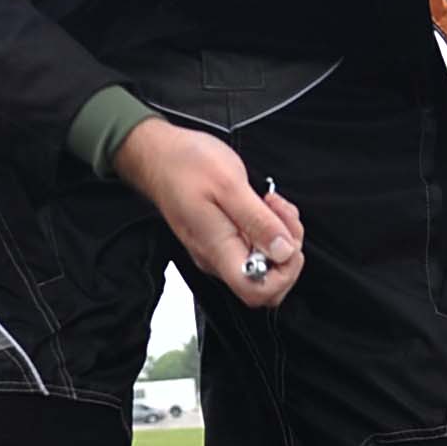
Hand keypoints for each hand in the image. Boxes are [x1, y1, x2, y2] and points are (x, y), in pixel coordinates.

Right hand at [114, 118, 304, 307]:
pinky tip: (265, 206)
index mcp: (218, 249)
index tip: (287, 242)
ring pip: (264, 264)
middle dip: (288, 252)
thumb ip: (258, 222)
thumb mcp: (229, 185)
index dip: (284, 273)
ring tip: (273, 204)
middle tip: (282, 217)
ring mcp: (219, 250)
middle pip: (266, 282)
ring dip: (281, 236)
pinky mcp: (222, 238)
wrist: (158, 154)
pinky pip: (255, 247)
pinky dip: (270, 229)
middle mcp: (217, 257)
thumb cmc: (185, 165)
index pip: (257, 291)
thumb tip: (283, 251)